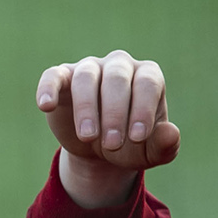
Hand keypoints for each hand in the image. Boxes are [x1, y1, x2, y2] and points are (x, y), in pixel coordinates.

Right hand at [37, 50, 179, 207]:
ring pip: (86, 77)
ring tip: (88, 137)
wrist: (99, 150)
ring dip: (87, 108)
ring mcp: (89, 69)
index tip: (137, 137)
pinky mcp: (61, 79)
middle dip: (115, 113)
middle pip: (117, 79)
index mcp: (147, 76)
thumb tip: (171, 133)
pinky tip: (46, 106)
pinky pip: (53, 76)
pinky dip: (48, 88)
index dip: (143, 109)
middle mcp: (119, 66)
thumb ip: (165, 145)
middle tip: (112, 145)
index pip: (147, 83)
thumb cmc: (129, 145)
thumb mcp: (149, 152)